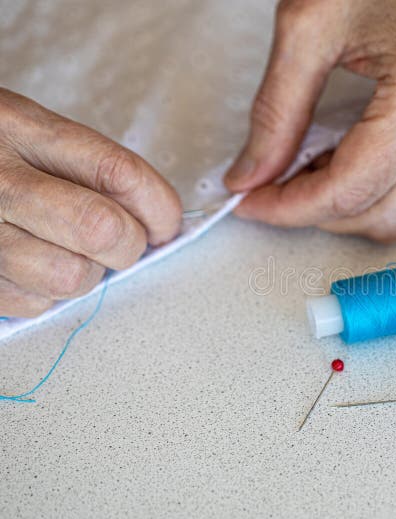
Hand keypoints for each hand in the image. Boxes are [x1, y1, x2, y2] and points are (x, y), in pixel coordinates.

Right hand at [0, 88, 181, 316]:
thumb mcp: (25, 131)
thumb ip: (84, 167)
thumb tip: (155, 221)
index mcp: (20, 129)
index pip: (117, 171)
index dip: (159, 206)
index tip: (167, 223)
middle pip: (100, 229)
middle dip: (127, 246)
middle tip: (123, 244)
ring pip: (69, 277)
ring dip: (85, 274)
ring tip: (69, 254)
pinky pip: (31, 304)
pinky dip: (45, 295)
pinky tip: (32, 268)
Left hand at [225, 0, 395, 241]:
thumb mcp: (309, 28)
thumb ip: (275, 113)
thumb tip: (251, 177)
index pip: (352, 189)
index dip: (292, 207)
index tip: (254, 203)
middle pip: (388, 214)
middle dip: (325, 214)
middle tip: (282, 185)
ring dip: (364, 207)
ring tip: (325, 168)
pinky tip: (368, 160)